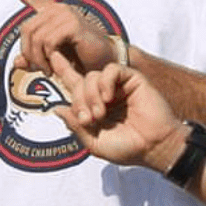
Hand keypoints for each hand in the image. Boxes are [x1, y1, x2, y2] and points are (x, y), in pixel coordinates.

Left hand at [0, 0, 116, 76]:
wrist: (108, 63)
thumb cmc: (82, 59)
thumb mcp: (52, 59)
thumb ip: (34, 58)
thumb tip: (16, 63)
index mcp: (51, 12)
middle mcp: (57, 9)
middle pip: (25, 28)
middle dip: (27, 52)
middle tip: (38, 69)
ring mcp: (65, 15)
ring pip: (35, 37)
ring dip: (37, 59)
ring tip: (47, 71)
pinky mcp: (72, 24)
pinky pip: (48, 42)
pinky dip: (47, 58)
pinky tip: (55, 66)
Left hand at [50, 59, 186, 175]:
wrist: (154, 148)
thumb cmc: (127, 148)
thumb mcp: (94, 142)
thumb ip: (75, 125)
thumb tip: (56, 108)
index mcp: (94, 105)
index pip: (74, 84)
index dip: (62, 70)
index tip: (50, 57)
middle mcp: (104, 93)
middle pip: (78, 82)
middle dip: (78, 100)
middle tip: (88, 119)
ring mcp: (118, 86)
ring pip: (91, 76)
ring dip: (90, 95)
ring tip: (100, 114)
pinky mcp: (132, 80)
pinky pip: (111, 70)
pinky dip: (105, 82)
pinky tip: (109, 98)